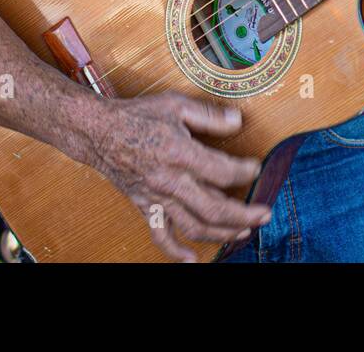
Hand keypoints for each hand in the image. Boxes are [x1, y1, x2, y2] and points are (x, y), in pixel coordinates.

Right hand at [62, 91, 270, 261]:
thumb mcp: (176, 104)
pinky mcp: (146, 206)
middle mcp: (170, 180)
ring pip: (194, 226)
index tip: (257, 167)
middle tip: (264, 213)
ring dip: (222, 234)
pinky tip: (192, 260)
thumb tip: (238, 121)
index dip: (246, 172)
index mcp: (180, 153)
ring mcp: (158, 197)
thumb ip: (209, 115)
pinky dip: (176, 251)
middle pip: (215, 208)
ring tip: (242, 233)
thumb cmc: (137, 116)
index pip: (223, 172)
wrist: (99, 132)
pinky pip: (161, 235)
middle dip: (244, 214)